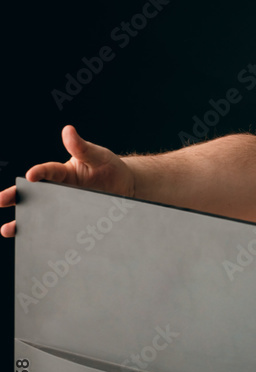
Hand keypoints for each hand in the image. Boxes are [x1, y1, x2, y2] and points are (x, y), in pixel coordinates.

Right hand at [0, 125, 134, 236]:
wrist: (126, 188)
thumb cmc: (110, 168)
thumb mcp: (98, 155)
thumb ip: (83, 147)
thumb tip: (68, 130)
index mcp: (62, 172)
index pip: (48, 171)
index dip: (39, 172)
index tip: (31, 175)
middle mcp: (58, 189)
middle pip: (33, 193)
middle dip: (15, 197)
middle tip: (1, 200)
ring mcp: (64, 206)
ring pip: (40, 213)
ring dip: (24, 221)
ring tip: (8, 229)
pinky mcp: (72, 219)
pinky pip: (57, 226)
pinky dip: (46, 234)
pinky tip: (35, 241)